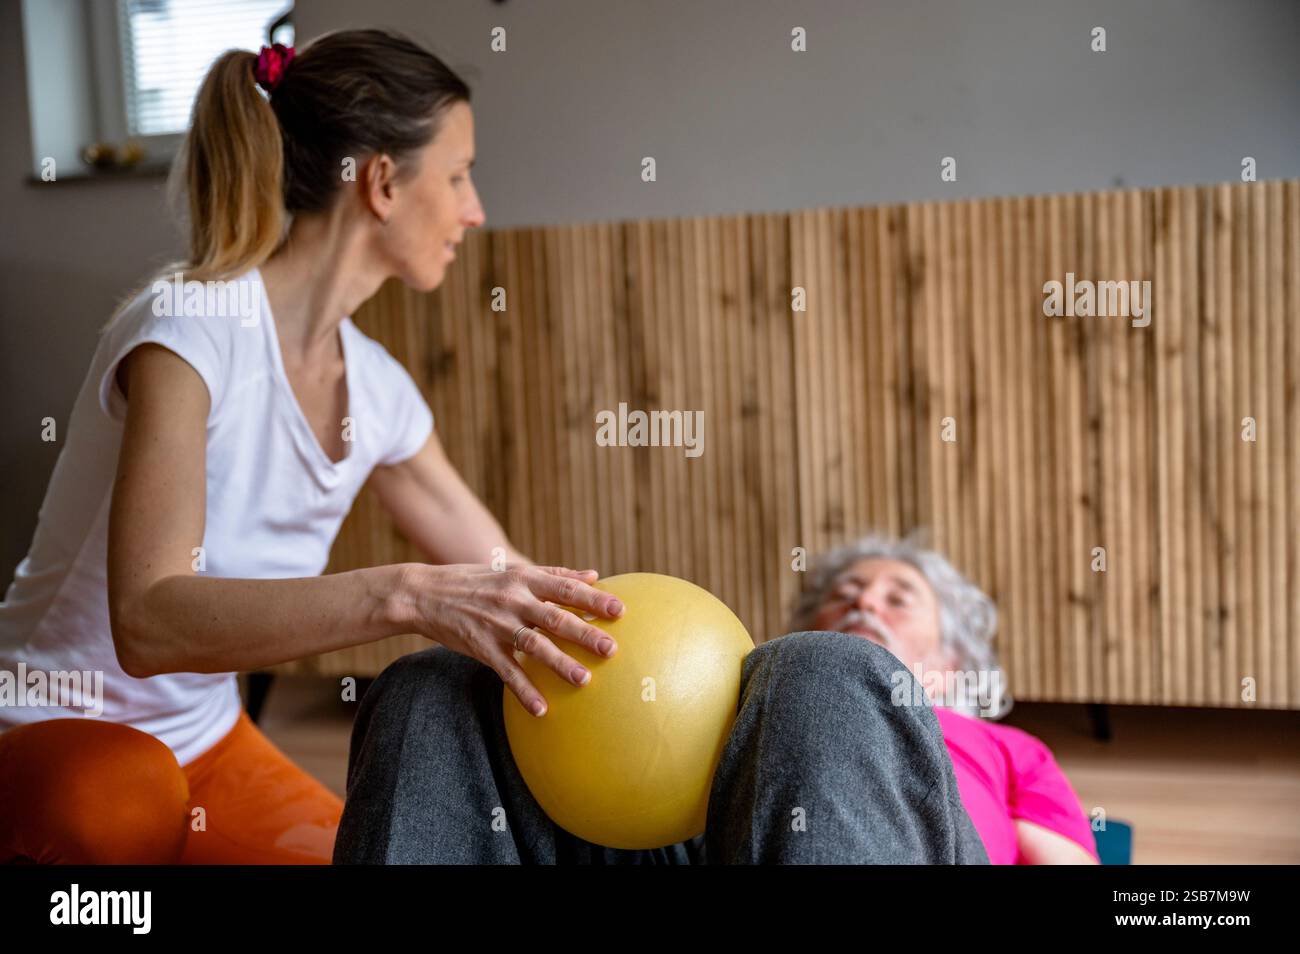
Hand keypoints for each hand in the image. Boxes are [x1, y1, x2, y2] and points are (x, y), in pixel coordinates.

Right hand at [400, 562, 623, 716]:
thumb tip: (593, 575)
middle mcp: (513, 600)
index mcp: (525, 579)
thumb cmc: (476, 581)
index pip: (566, 589)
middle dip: (585, 633)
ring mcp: (497, 625)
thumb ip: (554, 574)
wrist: (425, 594)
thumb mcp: (513, 570)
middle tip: (612, 648)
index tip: (621, 609)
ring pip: (534, 646)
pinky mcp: (481, 647)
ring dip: (560, 664)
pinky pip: (506, 672)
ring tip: (584, 680)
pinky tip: (542, 709)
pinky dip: (524, 691)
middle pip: (555, 618)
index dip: (594, 599)